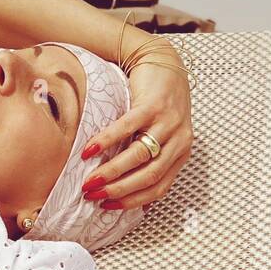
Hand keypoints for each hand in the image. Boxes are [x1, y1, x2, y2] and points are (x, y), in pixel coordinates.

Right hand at [80, 53, 193, 209]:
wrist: (162, 62)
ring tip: (89, 180)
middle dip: (119, 190)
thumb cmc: (158, 102)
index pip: (159, 187)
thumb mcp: (162, 134)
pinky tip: (90, 150)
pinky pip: (127, 128)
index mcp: (181, 152)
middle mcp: (179, 140)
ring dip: (111, 172)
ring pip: (139, 156)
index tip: (107, 207)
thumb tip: (130, 191)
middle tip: (93, 196)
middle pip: (149, 175)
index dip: (133, 201)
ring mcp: (167, 122)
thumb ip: (151, 158)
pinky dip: (107, 141)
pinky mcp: (153, 105)